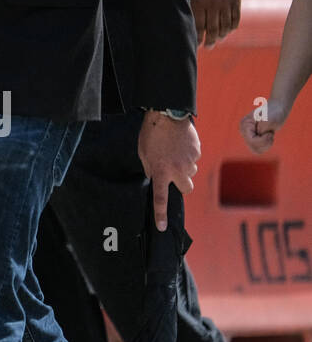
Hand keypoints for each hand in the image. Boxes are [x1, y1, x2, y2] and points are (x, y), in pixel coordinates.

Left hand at [138, 111, 200, 230]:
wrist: (167, 114)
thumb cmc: (151, 134)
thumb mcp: (143, 153)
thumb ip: (150, 169)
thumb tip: (156, 178)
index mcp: (160, 171)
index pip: (160, 198)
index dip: (160, 214)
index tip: (162, 227)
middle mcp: (177, 170)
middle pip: (186, 188)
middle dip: (181, 183)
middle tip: (174, 173)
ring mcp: (190, 162)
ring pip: (191, 172)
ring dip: (184, 167)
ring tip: (173, 151)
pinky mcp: (197, 153)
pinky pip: (194, 159)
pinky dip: (188, 155)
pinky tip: (180, 144)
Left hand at [190, 0, 240, 47]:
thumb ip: (191, 0)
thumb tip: (188, 16)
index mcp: (197, 0)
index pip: (197, 25)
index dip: (197, 37)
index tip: (196, 44)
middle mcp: (212, 3)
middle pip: (212, 28)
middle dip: (209, 40)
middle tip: (208, 47)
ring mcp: (225, 1)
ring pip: (225, 25)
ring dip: (221, 36)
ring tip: (218, 41)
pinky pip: (236, 17)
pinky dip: (232, 26)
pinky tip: (229, 30)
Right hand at [239, 98, 290, 153]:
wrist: (278, 107)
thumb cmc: (275, 112)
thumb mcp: (269, 121)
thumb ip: (261, 130)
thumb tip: (258, 137)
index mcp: (245, 125)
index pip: (252, 141)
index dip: (264, 140)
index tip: (270, 131)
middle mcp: (244, 131)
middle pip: (254, 147)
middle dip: (265, 143)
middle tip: (270, 133)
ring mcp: (249, 135)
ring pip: (256, 150)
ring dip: (266, 145)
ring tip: (270, 134)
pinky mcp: (254, 137)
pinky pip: (259, 149)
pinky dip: (266, 145)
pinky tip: (269, 137)